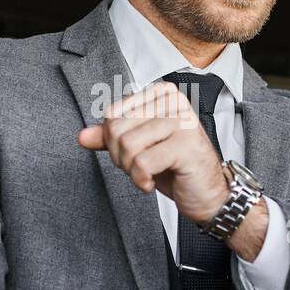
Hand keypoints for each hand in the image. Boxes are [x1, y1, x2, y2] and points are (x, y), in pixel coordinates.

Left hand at [77, 80, 228, 225]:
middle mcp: (173, 100)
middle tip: (141, 168)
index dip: (113, 142)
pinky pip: (142, 163)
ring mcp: (182, 121)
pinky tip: (153, 183)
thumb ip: (111, 139)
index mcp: (161, 94)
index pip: (112, 114)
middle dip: (121, 157)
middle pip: (117, 128)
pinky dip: (141, 180)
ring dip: (131, 170)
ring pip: (128, 145)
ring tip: (148, 175)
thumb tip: (81, 136)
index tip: (135, 154)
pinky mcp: (186, 144)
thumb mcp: (139, 149)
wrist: (207, 194)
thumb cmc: (175, 168)